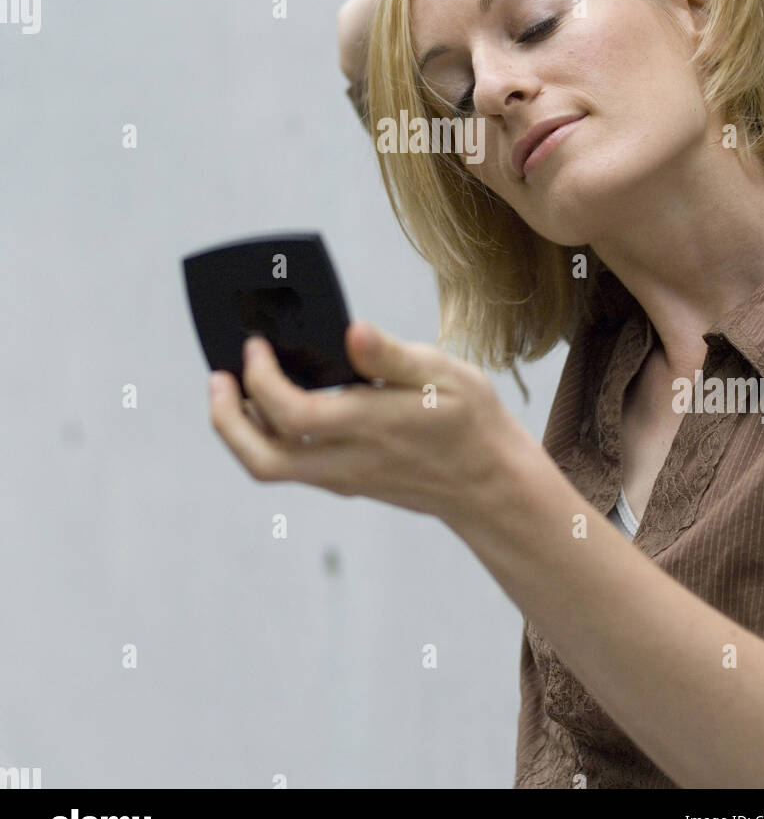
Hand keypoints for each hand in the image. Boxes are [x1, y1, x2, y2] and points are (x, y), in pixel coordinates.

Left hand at [208, 323, 530, 522]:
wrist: (491, 487)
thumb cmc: (472, 422)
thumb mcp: (446, 375)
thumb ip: (393, 355)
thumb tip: (352, 330)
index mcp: (371, 427)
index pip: (293, 414)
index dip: (261, 380)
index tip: (254, 345)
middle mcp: (349, 460)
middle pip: (263, 458)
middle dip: (226, 420)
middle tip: (217, 379)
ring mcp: (344, 477)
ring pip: (271, 467)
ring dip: (241, 430)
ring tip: (234, 388)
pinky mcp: (346, 482)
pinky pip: (290, 465)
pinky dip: (268, 436)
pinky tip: (273, 404)